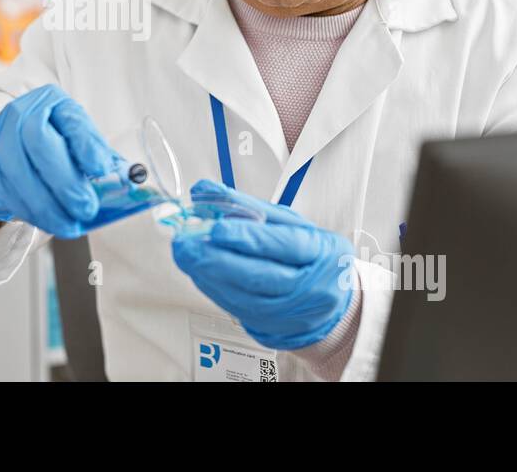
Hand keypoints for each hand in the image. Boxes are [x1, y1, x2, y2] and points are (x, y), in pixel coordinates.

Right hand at [0, 84, 117, 237]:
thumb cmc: (46, 146)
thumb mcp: (72, 141)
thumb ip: (96, 157)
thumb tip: (131, 181)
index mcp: (52, 102)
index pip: (70, 119)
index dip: (87, 144)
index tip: (103, 170)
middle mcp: (22, 113)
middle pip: (39, 142)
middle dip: (65, 180)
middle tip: (86, 207)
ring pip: (19, 172)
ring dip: (47, 205)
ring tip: (69, 224)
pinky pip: (7, 190)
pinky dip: (30, 211)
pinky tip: (48, 222)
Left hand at [172, 179, 354, 349]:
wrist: (330, 304)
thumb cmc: (310, 256)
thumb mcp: (290, 224)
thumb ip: (248, 206)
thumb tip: (206, 191)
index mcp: (321, 251)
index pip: (284, 244)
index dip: (248, 238)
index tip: (217, 228)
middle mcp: (309, 286)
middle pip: (258, 276)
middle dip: (216, 259)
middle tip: (186, 243)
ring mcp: (288, 311)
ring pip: (242, 296)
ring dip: (206, 274)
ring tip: (186, 255)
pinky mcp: (269, 326)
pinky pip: (234, 307)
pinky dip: (211, 288)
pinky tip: (198, 272)